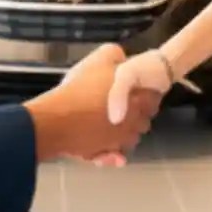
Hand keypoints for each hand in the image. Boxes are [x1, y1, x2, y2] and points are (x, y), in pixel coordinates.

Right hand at [24, 44, 162, 162]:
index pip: (154, 96)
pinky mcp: (102, 155)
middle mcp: (134, 124)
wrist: (57, 119)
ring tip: (108, 121)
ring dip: (123, 132)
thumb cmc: (80, 89)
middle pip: (144, 119)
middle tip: (120, 103)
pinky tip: (101, 144)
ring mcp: (118, 142)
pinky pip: (112, 156)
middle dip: (136, 112)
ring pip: (128, 138)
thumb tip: (122, 59)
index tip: (134, 87)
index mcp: (138, 100)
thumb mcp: (100, 58)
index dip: (145, 90)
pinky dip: (111, 154)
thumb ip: (116, 55)